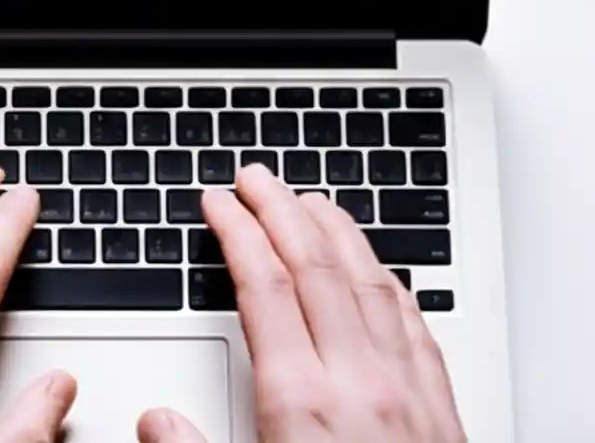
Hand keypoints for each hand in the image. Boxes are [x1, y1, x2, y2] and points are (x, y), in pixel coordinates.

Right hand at [136, 166, 465, 442]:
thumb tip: (155, 416)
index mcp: (299, 401)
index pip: (263, 286)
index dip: (237, 232)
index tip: (217, 202)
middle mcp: (357, 382)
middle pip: (315, 267)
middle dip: (280, 210)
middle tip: (255, 178)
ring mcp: (404, 390)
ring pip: (367, 281)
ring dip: (335, 230)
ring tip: (311, 199)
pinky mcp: (439, 406)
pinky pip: (411, 319)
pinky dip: (386, 278)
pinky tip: (377, 269)